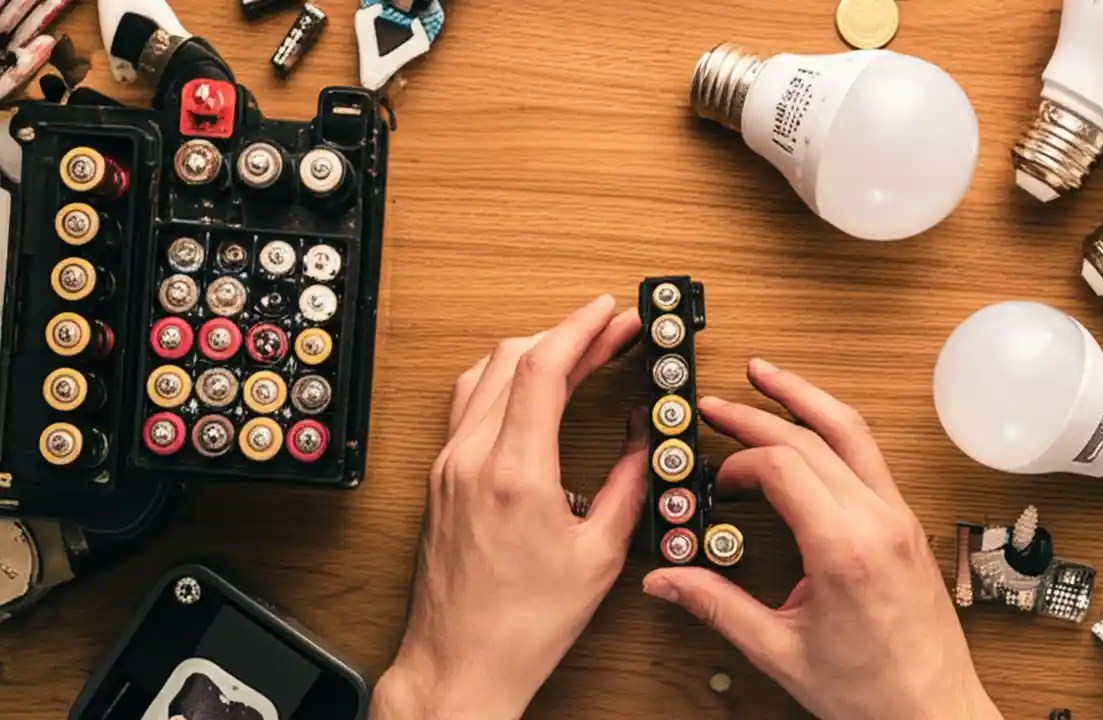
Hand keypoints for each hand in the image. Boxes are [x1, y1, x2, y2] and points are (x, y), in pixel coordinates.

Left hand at [372, 295, 646, 719]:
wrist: (461, 662)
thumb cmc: (522, 623)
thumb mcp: (598, 554)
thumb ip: (629, 484)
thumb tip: (644, 438)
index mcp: (514, 474)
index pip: (543, 368)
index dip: (580, 327)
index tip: (609, 310)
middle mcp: (471, 459)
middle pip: (512, 358)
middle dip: (567, 333)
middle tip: (609, 331)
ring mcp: (448, 465)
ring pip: (485, 373)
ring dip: (533, 351)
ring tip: (577, 351)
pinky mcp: (440, 477)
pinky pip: (470, 402)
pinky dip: (506, 378)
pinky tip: (530, 386)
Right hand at [643, 359, 1001, 719]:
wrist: (935, 713)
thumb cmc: (872, 692)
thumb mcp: (780, 651)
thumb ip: (717, 607)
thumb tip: (666, 580)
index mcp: (845, 548)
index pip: (785, 466)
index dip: (740, 461)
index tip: (717, 481)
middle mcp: (879, 520)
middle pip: (814, 436)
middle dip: (758, 413)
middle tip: (718, 404)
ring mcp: (899, 517)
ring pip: (853, 431)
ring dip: (806, 399)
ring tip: (769, 376)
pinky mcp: (906, 524)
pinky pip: (869, 456)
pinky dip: (833, 429)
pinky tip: (810, 426)